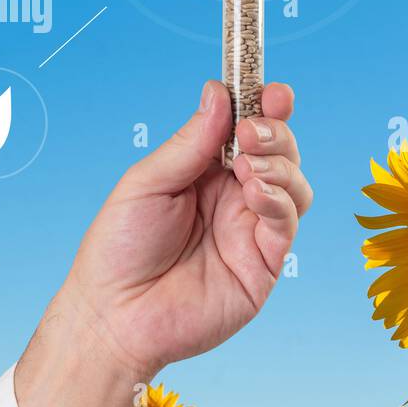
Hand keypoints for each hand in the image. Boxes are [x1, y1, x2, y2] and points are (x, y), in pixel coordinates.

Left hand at [63, 79, 312, 378]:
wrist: (113, 317)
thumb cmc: (119, 249)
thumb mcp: (147, 183)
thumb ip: (189, 143)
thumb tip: (219, 92)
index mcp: (206, 173)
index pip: (248, 131)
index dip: (265, 108)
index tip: (272, 89)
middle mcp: (236, 198)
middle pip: (279, 153)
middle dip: (276, 132)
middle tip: (253, 129)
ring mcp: (252, 231)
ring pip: (294, 184)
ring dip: (280, 165)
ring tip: (248, 164)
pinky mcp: (264, 264)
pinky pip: (287, 223)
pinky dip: (278, 200)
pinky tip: (253, 192)